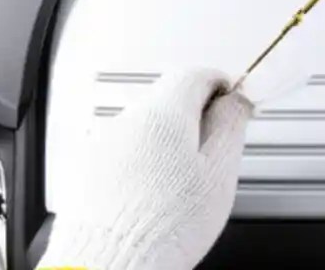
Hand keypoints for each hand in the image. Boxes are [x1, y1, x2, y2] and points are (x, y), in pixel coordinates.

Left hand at [38, 69, 251, 269]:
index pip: (197, 74)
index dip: (222, 86)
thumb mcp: (218, 173)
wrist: (109, 266)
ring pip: (145, 128)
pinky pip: (123, 153)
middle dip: (195, 118)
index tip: (233, 102)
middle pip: (169, 99)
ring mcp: (103, 145)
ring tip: (183, 185)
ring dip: (167, 144)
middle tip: (214, 153)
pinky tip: (154, 196)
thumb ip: (230, 126)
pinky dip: (141, 165)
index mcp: (163, 113)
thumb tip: (236, 101)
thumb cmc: (163, 228)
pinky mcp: (87, 170)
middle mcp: (127, 121)